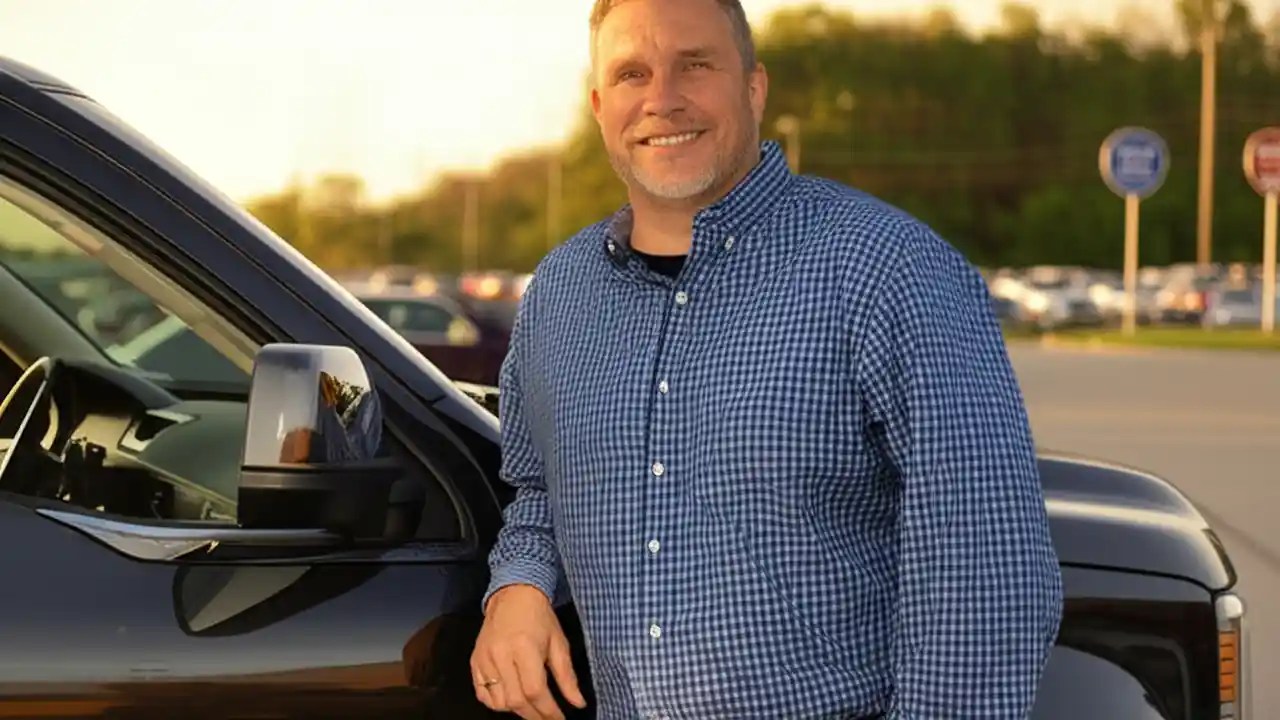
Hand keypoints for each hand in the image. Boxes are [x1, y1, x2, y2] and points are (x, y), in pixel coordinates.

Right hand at [471, 584, 587, 718]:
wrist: (513, 596)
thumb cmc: (539, 617)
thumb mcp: (559, 643)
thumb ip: (567, 676)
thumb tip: (578, 704)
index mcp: (525, 647)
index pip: (535, 691)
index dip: (548, 711)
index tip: (559, 719)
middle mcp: (500, 655)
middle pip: (516, 701)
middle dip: (535, 716)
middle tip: (548, 718)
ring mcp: (484, 659)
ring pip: (499, 702)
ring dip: (517, 710)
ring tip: (531, 707)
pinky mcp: (474, 662)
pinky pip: (482, 695)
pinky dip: (497, 703)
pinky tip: (511, 698)